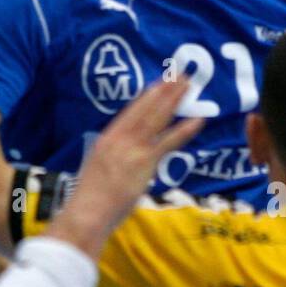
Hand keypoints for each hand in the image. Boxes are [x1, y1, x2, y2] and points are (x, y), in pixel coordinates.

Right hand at [47, 78, 201, 256]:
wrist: (87, 212)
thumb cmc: (90, 199)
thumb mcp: (97, 171)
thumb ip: (111, 161)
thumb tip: (122, 162)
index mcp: (107, 139)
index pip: (130, 112)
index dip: (147, 96)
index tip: (159, 83)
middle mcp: (119, 138)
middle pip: (146, 108)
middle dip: (164, 90)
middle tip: (180, 74)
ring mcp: (132, 148)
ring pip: (157, 117)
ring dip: (175, 99)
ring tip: (189, 85)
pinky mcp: (144, 162)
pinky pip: (169, 141)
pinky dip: (184, 129)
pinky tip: (199, 119)